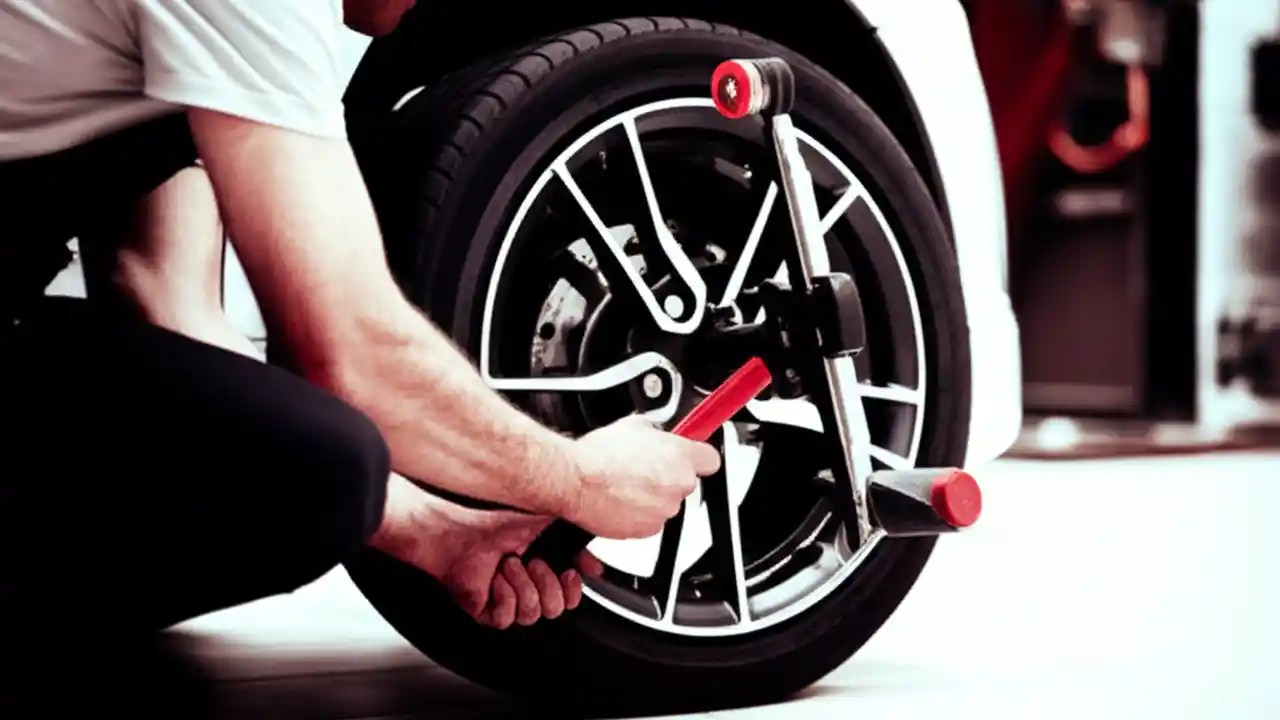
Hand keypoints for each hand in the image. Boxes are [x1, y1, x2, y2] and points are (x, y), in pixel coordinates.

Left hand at [389, 501, 604, 628]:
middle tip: (533, 563)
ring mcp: (500, 592)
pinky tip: (496, 579)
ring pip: (532, 615)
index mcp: (538, 556)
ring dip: (525, 589)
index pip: (568, 591)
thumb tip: (596, 564)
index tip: (570, 572)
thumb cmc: (490, 509)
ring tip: (509, 565)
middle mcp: (521, 576)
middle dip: (548, 587)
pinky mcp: (480, 606)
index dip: (573, 589)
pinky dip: (506, 599)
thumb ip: (576, 536)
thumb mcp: (547, 515)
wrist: (451, 520)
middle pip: (555, 609)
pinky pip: (506, 620)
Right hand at [566, 415, 721, 538]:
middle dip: (668, 477)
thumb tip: (657, 434)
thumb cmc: (600, 455)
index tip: (692, 457)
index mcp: (681, 456)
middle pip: (684, 483)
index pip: (711, 460)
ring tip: (625, 484)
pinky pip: (649, 520)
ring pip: (665, 503)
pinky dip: (637, 513)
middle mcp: (678, 485)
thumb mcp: (633, 425)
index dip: (699, 458)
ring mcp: (665, 509)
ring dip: (651, 496)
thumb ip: (656, 433)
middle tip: (644, 469)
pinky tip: (619, 499)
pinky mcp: (648, 529)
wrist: (576, 481)